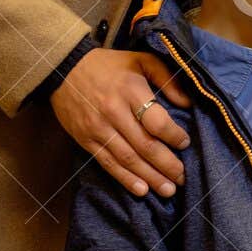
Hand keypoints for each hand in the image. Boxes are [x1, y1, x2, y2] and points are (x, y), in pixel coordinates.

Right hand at [50, 48, 191, 197]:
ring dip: (150, 177)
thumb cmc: (108, 65)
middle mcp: (114, 112)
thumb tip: (187, 103)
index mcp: (130, 91)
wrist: (63, 69)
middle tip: (182, 178)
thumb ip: (167, 78)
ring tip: (168, 190)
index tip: (185, 144)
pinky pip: (108, 163)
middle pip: (144, 145)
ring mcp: (99, 128)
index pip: (155, 120)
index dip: (173, 135)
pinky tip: (141, 190)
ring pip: (128, 158)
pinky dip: (125, 179)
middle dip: (166, 164)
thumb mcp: (140, 60)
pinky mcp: (86, 140)